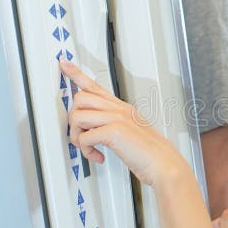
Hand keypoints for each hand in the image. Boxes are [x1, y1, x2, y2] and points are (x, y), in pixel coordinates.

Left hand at [60, 59, 191, 187]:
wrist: (163, 163)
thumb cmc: (149, 153)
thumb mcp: (132, 131)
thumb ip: (113, 125)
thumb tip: (92, 129)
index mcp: (122, 108)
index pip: (95, 85)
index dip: (77, 74)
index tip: (65, 64)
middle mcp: (119, 109)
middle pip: (80, 98)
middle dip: (73, 119)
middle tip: (81, 135)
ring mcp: (117, 118)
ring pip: (78, 117)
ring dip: (77, 136)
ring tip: (89, 148)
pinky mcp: (114, 132)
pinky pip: (84, 137)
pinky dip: (86, 150)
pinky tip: (97, 156)